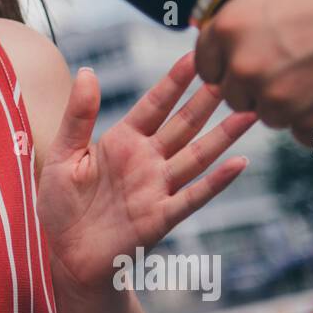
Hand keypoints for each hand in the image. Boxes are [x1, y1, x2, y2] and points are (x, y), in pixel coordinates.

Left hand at [36, 51, 256, 291]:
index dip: (174, 82)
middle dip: (207, 100)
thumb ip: (79, 115)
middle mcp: (146, 161)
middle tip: (233, 72)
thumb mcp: (64, 154)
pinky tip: (239, 164)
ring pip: (196, 156)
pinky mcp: (160, 218)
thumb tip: (87, 70)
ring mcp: (157, 188)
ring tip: (251, 110)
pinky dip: (216, 182)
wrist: (66, 257)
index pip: (154, 105)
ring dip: (223, 135)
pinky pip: (192, 197)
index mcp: (122, 141)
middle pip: (183, 125)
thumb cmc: (61, 205)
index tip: (194, 55)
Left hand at [193, 0, 312, 143]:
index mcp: (231, 27)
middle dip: (261, 86)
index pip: (206, 64)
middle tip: (298, 65)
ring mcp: (279, 99)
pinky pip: (304, 132)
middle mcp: (246, 66)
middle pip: (236, 96)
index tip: (246, 62)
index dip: (228, 65)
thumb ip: (258, 24)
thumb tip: (246, 39)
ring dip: (294, 103)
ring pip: (272, 116)